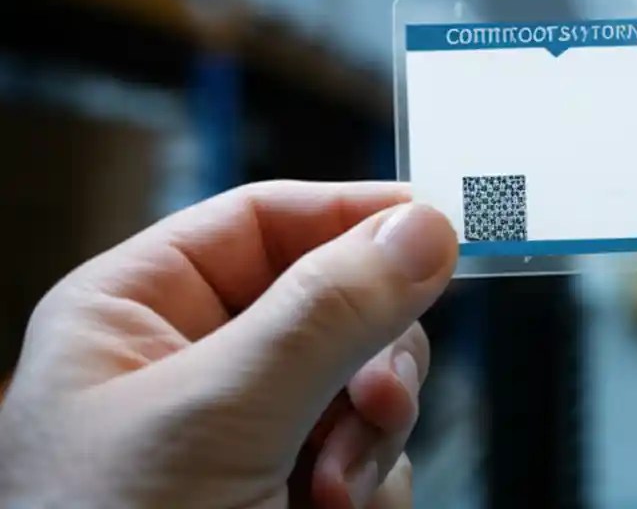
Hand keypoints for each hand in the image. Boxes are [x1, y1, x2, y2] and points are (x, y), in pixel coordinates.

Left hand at [0, 181, 456, 508]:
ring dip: (369, 435)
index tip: (441, 226)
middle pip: (337, 300)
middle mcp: (196, 364)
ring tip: (325, 493)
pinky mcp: (289, 493)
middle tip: (371, 398)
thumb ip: (326, 313)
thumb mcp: (218, 416)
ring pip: (368, 380)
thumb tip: (422, 229)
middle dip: (368, 354)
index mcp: (137, 313)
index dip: (353, 215)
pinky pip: (374, 453)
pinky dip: (372, 486)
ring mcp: (249, 433)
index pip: (266, 220)